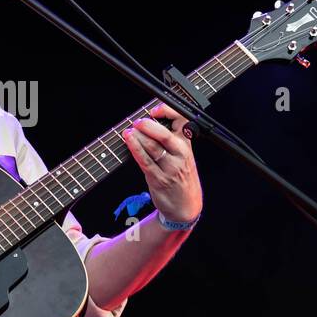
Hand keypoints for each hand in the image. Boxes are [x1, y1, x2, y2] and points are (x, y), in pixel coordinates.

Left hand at [120, 104, 202, 223]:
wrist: (186, 206)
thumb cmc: (181, 178)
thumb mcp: (183, 155)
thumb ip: (170, 139)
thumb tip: (148, 121)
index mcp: (187, 144)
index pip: (182, 120)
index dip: (167, 111)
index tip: (154, 111)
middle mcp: (180, 154)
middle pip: (164, 135)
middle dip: (148, 126)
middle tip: (138, 122)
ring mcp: (170, 167)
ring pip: (152, 147)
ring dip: (138, 137)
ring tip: (129, 130)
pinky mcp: (159, 179)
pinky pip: (145, 161)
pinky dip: (135, 149)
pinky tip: (129, 141)